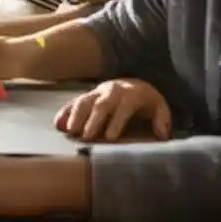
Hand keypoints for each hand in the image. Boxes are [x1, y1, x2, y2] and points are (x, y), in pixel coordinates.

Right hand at [55, 78, 171, 141]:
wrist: (133, 83)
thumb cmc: (145, 100)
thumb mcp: (160, 107)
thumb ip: (162, 120)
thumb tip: (162, 135)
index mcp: (130, 95)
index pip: (123, 108)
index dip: (116, 122)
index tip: (110, 137)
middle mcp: (111, 91)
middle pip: (100, 105)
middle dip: (92, 121)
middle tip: (85, 137)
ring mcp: (96, 92)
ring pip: (83, 101)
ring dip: (75, 116)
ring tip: (69, 131)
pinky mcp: (87, 95)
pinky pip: (73, 102)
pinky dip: (65, 112)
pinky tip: (58, 124)